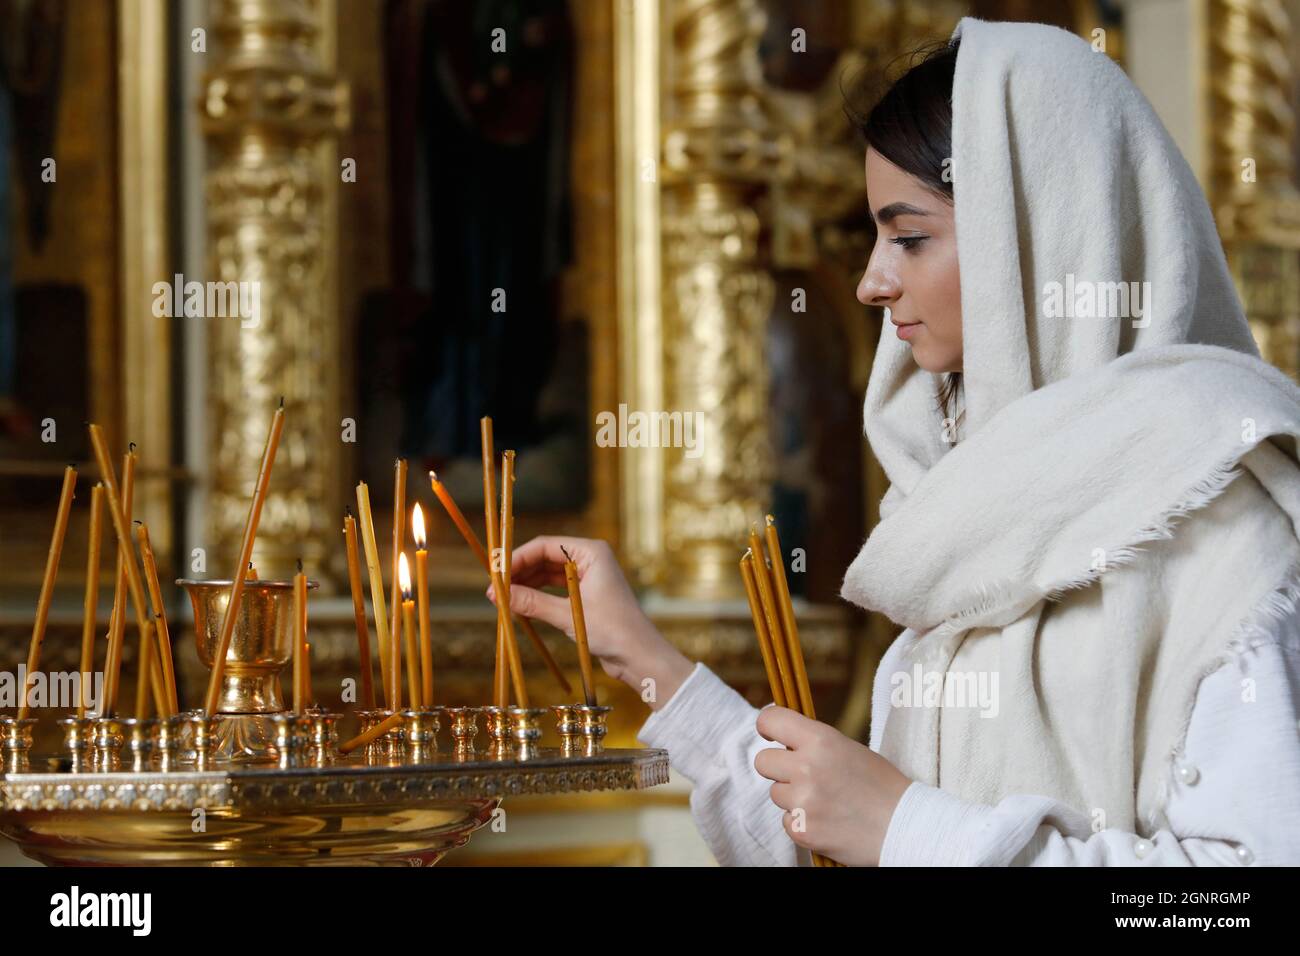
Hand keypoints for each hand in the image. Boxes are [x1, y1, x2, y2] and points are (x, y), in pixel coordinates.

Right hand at [487, 536, 693, 707]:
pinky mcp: (585, 594)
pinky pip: (554, 589)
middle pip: (544, 558)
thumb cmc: (613, 631)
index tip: (495, 575)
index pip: (545, 546)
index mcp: (591, 552)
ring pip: (547, 574)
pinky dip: (538, 597)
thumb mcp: (567, 616)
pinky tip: (521, 607)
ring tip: (503, 601)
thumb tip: (500, 595)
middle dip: (519, 574)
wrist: (640, 656)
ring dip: (526, 586)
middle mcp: (590, 559)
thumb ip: (532, 602)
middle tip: (494, 592)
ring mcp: (588, 576)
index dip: (517, 559)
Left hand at [754, 706, 912, 865]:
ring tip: (826, 801)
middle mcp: (807, 767)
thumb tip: (784, 737)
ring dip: (793, 797)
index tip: (770, 734)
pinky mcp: (802, 830)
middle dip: (777, 768)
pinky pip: (786, 820)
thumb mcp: (849, 749)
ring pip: (776, 793)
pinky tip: (827, 820)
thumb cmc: (881, 785)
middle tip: (800, 774)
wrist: (904, 827)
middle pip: (762, 761)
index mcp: (821, 740)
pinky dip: (802, 821)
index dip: (767, 726)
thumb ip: (815, 743)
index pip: (771, 720)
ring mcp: (802, 801)